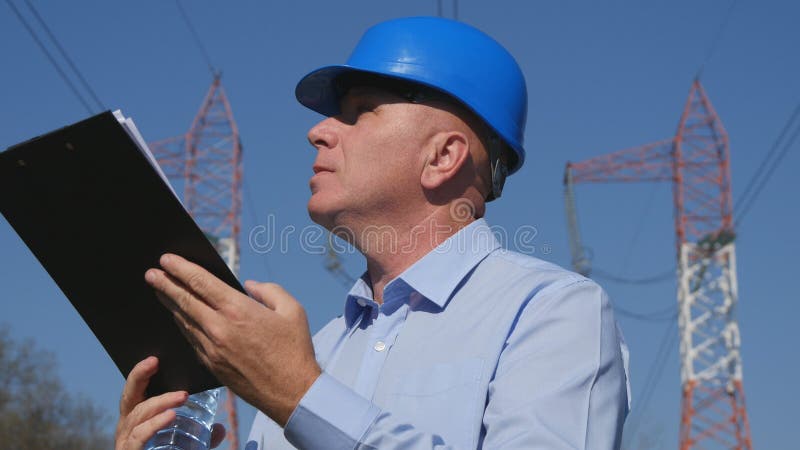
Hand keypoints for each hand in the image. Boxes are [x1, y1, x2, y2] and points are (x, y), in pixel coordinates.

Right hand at [115, 357, 225, 448]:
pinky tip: (170, 416)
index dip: (141, 373)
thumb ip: (201, 438)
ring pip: (139, 414)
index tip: (155, 357)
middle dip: (139, 376)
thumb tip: (220, 429)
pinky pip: (140, 436)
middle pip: (129, 397)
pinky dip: (155, 424)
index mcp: (137, 420)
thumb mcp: (186, 447)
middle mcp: (127, 428)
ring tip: (182, 396)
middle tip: (155, 361)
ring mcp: (126, 441)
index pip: (136, 391)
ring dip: (160, 402)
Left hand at [145, 253, 321, 426]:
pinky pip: (191, 340)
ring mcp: (212, 349)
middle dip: (164, 284)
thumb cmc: (295, 350)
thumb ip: (269, 291)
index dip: (181, 268)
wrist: (292, 393)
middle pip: (184, 300)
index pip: (200, 282)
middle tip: (150, 273)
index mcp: (238, 310)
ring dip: (169, 304)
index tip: (166, 259)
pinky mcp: (212, 366)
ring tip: (159, 292)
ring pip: (183, 321)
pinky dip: (182, 325)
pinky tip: (179, 318)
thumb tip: (249, 286)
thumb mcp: (293, 310)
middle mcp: (219, 328)